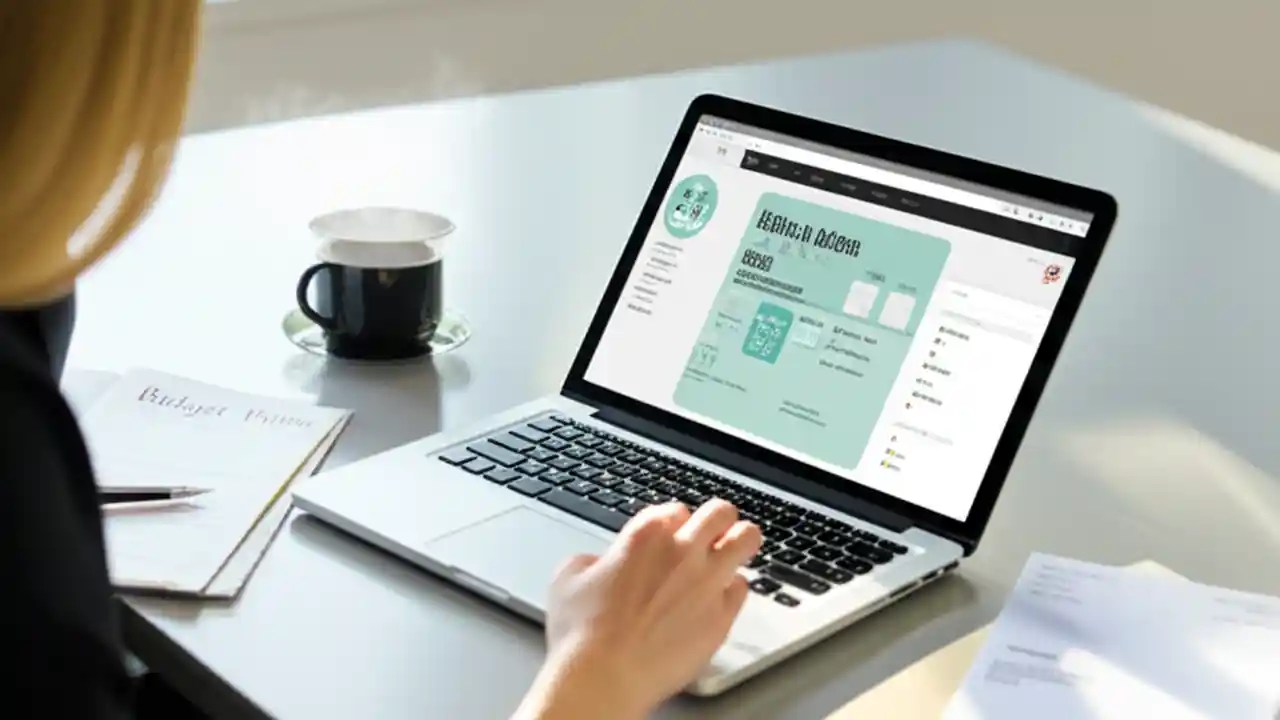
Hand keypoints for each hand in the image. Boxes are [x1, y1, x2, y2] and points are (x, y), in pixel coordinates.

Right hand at [514, 500, 761, 719]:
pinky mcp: (721, 617)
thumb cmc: (582, 634)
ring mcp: (707, 583)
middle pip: (720, 512)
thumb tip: (600, 565)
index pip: (675, 510)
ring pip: (746, 539)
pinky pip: (743, 587)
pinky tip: (722, 595)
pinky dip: (733, 588)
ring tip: (735, 549)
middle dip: (718, 519)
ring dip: (740, 541)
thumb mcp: (567, 579)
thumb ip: (592, 560)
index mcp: (646, 534)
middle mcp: (682, 551)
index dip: (672, 522)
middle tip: (715, 531)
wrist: (602, 677)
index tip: (669, 534)